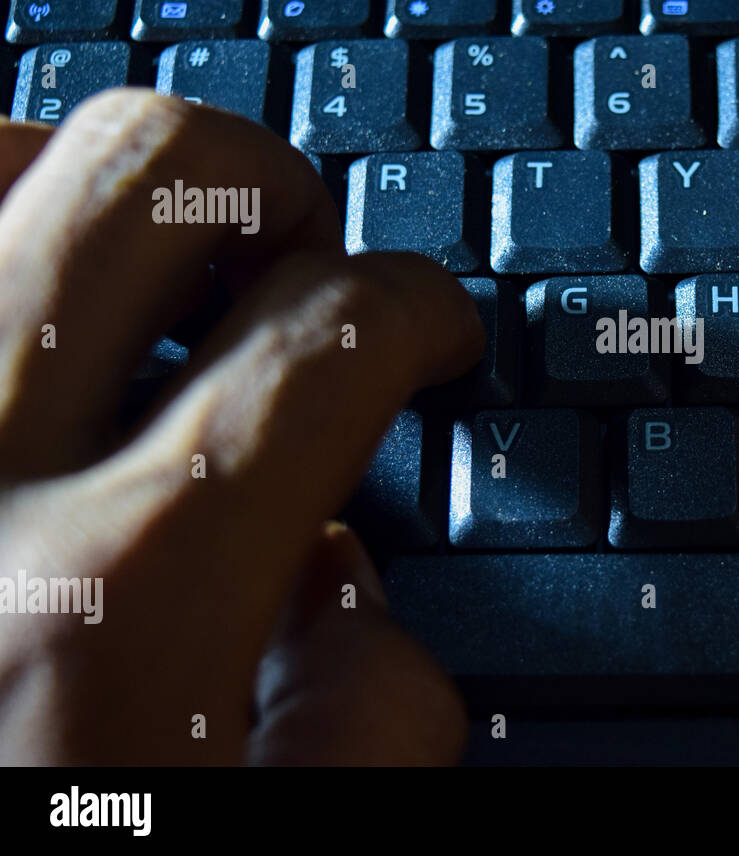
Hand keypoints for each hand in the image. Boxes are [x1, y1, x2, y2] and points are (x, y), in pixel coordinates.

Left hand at [0, 89, 482, 763]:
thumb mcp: (246, 848)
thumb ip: (361, 727)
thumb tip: (349, 588)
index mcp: (121, 597)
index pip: (332, 337)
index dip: (417, 300)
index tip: (427, 322)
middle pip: (164, 176)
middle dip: (275, 188)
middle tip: (301, 257)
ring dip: (87, 177)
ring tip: (134, 259)